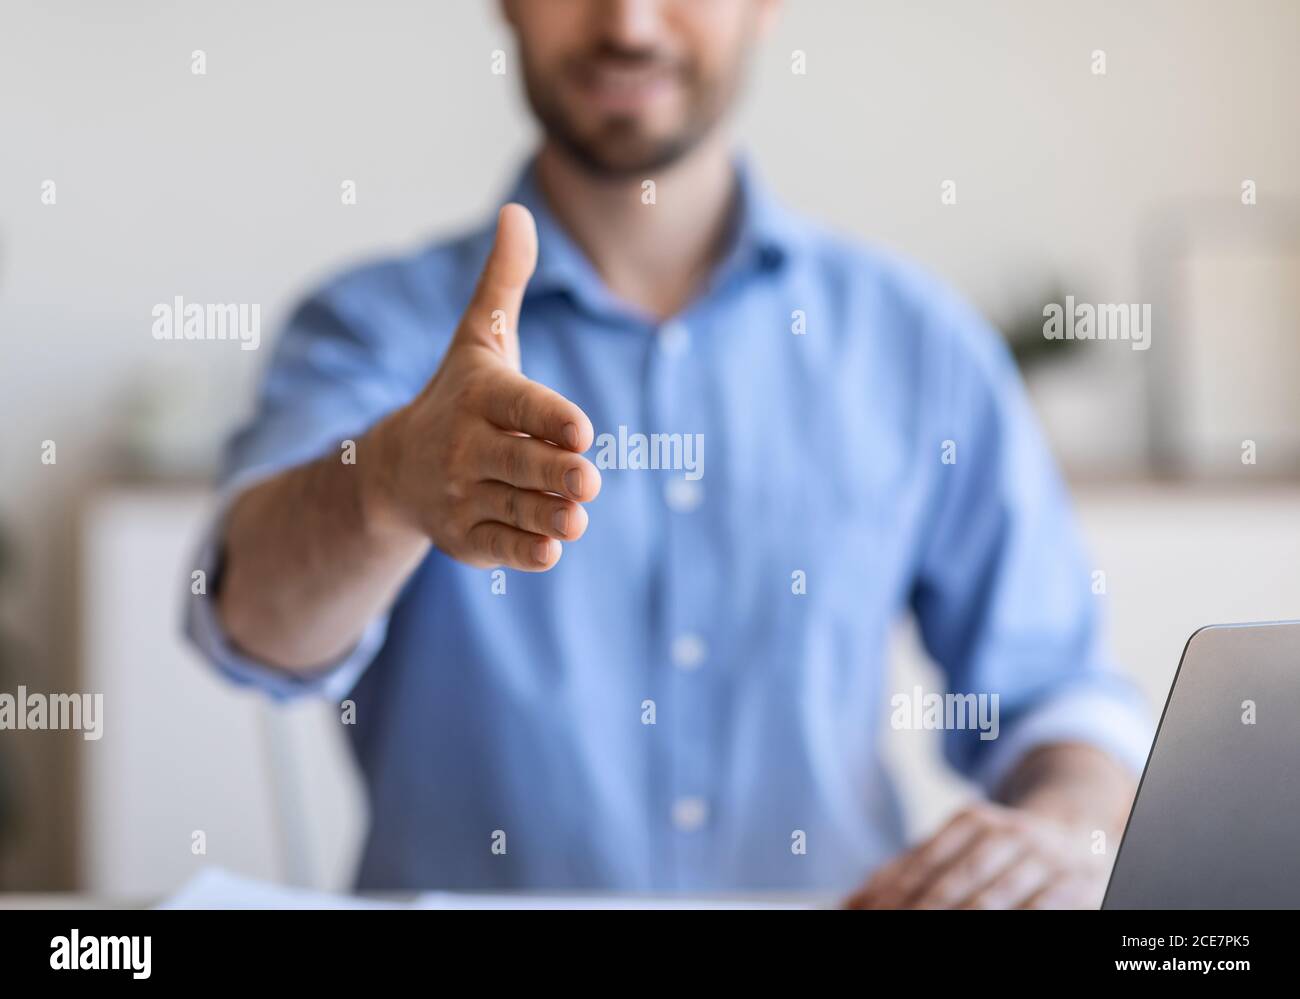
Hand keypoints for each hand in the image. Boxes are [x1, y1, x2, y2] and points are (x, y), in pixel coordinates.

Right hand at [366, 203, 599, 570]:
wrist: (393, 469)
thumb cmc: (457, 395)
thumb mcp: (478, 339)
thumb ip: (502, 282)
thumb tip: (517, 210)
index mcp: (482, 397)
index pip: (520, 406)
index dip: (549, 418)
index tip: (580, 430)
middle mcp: (467, 447)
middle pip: (520, 461)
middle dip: (554, 471)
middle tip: (588, 480)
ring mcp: (462, 495)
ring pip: (515, 506)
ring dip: (547, 514)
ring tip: (576, 517)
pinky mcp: (463, 537)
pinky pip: (498, 545)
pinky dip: (522, 550)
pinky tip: (550, 550)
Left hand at [844, 800, 1109, 908]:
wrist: (1080, 831)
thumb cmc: (1002, 849)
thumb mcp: (961, 844)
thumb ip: (909, 869)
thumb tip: (851, 902)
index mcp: (971, 820)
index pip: (923, 862)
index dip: (892, 893)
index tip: (868, 914)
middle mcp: (1006, 833)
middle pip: (956, 881)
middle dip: (921, 911)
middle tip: (893, 927)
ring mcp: (1042, 857)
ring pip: (994, 898)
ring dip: (960, 920)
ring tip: (929, 937)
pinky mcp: (1074, 883)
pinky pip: (1039, 909)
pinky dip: (1014, 920)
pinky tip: (990, 931)